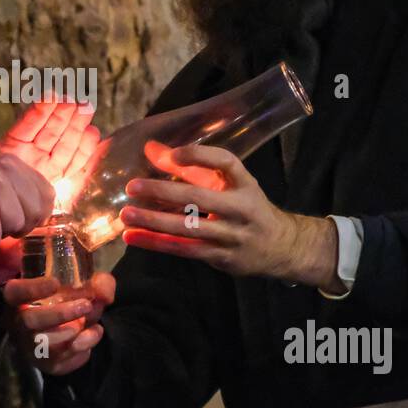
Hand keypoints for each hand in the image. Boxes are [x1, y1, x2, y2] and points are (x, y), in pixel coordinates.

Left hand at [0, 98, 100, 188]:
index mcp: (12, 147)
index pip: (29, 124)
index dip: (42, 110)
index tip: (54, 95)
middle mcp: (31, 157)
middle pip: (51, 132)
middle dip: (66, 116)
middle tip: (78, 100)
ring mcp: (44, 171)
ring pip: (64, 146)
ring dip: (77, 128)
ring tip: (88, 109)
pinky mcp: (55, 188)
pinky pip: (72, 168)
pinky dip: (83, 153)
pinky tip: (93, 135)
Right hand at [3, 273, 115, 375]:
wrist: (75, 324)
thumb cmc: (73, 298)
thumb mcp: (88, 283)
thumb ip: (99, 283)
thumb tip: (104, 295)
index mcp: (21, 297)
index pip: (15, 291)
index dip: (32, 288)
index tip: (55, 283)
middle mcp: (19, 323)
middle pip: (29, 321)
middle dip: (59, 314)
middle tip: (86, 306)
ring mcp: (30, 347)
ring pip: (43, 347)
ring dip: (72, 336)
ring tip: (95, 328)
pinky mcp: (45, 365)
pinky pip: (58, 365)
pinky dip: (79, 354)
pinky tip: (91, 338)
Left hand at [118, 142, 342, 288]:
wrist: (281, 247)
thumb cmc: (247, 208)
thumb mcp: (229, 184)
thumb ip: (191, 168)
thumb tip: (151, 149)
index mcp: (244, 183)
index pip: (226, 162)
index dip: (199, 156)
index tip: (173, 154)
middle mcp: (241, 208)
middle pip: (199, 198)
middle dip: (163, 191)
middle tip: (132, 187)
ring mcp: (232, 236)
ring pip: (188, 228)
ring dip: (154, 222)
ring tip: (126, 215)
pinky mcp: (222, 258)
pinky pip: (185, 250)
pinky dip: (157, 244)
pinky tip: (134, 237)